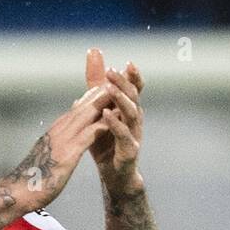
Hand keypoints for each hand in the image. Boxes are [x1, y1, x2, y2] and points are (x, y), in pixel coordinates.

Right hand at [8, 82, 111, 212]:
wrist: (18, 192)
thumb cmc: (31, 177)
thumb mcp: (46, 155)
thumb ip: (55, 145)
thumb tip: (60, 141)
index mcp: (56, 130)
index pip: (79, 106)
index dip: (95, 95)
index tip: (110, 86)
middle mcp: (60, 129)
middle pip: (86, 104)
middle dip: (104, 90)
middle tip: (122, 79)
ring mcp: (63, 139)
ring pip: (88, 113)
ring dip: (107, 101)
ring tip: (124, 91)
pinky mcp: (68, 153)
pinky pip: (90, 134)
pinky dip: (104, 124)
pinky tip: (116, 120)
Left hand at [84, 48, 144, 196]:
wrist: (113, 175)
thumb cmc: (106, 141)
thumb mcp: (98, 110)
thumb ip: (96, 84)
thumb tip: (93, 54)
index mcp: (129, 109)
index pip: (135, 88)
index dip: (134, 76)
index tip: (128, 62)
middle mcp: (135, 119)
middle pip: (134, 96)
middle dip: (123, 82)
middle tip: (111, 71)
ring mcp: (134, 134)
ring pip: (132, 113)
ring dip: (121, 99)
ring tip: (109, 88)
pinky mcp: (129, 150)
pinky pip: (123, 135)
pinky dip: (114, 124)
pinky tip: (105, 114)